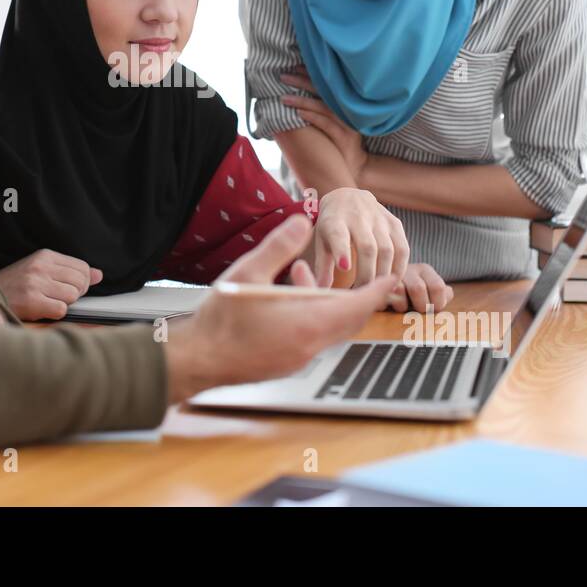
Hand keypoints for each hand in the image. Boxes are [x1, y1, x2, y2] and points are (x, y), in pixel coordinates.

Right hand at [0, 249, 103, 320]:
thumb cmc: (15, 285)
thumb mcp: (41, 270)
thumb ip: (70, 271)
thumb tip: (99, 275)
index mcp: (45, 256)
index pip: (82, 268)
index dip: (81, 282)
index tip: (68, 287)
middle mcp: (41, 267)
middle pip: (81, 282)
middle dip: (74, 294)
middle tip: (57, 297)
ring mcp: (36, 283)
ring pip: (72, 296)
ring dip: (63, 304)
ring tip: (47, 302)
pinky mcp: (31, 301)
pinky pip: (61, 310)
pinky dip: (54, 313)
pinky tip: (41, 310)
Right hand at [163, 215, 398, 402]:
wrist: (197, 360)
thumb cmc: (221, 321)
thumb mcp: (250, 272)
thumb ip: (280, 246)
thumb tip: (301, 222)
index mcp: (308, 323)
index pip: (358, 306)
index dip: (377, 291)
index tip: (390, 278)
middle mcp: (310, 345)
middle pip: (348, 321)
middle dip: (356, 297)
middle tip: (363, 277)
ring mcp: (298, 358)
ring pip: (328, 328)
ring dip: (324, 303)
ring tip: (299, 274)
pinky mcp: (286, 364)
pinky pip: (312, 338)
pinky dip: (311, 317)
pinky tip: (286, 300)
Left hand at [281, 67, 366, 180]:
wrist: (356, 166)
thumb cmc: (338, 142)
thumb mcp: (331, 122)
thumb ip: (319, 109)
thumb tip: (294, 98)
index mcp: (344, 102)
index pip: (326, 83)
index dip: (310, 74)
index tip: (294, 67)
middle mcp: (347, 109)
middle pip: (323, 91)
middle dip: (302, 81)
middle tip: (283, 76)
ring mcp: (347, 123)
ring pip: (323, 107)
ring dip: (302, 100)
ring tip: (283, 97)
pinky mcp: (345, 137)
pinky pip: (326, 124)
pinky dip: (312, 117)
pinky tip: (298, 113)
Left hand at [309, 187, 409, 287]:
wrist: (347, 197)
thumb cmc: (332, 226)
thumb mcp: (321, 241)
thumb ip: (322, 266)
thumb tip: (321, 291)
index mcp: (334, 221)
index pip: (339, 235)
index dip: (342, 250)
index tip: (343, 267)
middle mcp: (357, 217)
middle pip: (367, 247)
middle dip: (367, 274)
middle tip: (363, 293)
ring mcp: (378, 218)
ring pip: (387, 249)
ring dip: (384, 273)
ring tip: (379, 290)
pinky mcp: (394, 222)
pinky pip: (402, 247)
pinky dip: (400, 266)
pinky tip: (394, 280)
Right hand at [381, 263, 453, 312]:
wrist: (383, 287)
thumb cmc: (412, 295)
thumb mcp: (429, 293)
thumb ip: (442, 293)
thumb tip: (448, 293)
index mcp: (425, 270)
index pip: (438, 287)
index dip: (437, 303)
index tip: (433, 308)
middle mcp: (409, 268)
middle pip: (418, 289)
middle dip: (420, 306)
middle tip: (417, 309)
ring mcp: (390, 275)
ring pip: (399, 293)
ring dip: (402, 307)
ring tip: (401, 306)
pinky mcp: (375, 284)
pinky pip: (383, 297)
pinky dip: (388, 306)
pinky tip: (389, 305)